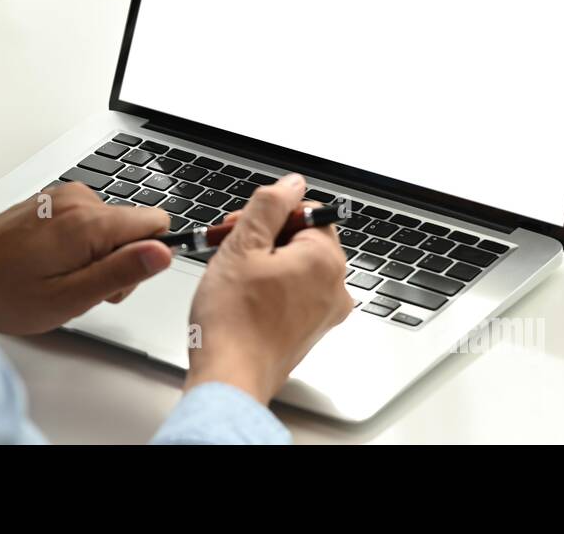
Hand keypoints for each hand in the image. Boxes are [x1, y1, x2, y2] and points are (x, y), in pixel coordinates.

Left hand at [0, 182, 172, 334]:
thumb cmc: (3, 292)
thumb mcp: (70, 297)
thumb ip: (121, 272)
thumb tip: (163, 252)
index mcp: (88, 222)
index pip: (156, 221)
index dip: (147, 257)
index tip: (120, 279)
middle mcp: (78, 200)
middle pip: (134, 227)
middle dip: (119, 262)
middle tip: (83, 288)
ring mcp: (63, 197)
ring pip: (111, 226)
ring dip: (97, 256)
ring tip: (61, 278)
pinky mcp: (52, 201)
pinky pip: (88, 222)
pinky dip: (79, 246)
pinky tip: (51, 265)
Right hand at [185, 173, 351, 403]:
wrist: (229, 378)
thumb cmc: (233, 321)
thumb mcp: (242, 245)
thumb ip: (269, 206)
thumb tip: (290, 184)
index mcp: (325, 261)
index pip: (306, 212)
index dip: (269, 214)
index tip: (242, 226)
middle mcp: (335, 288)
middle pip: (301, 239)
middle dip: (263, 238)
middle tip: (228, 248)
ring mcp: (324, 313)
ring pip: (295, 267)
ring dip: (263, 262)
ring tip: (230, 275)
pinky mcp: (309, 332)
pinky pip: (293, 294)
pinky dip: (268, 288)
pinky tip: (240, 297)